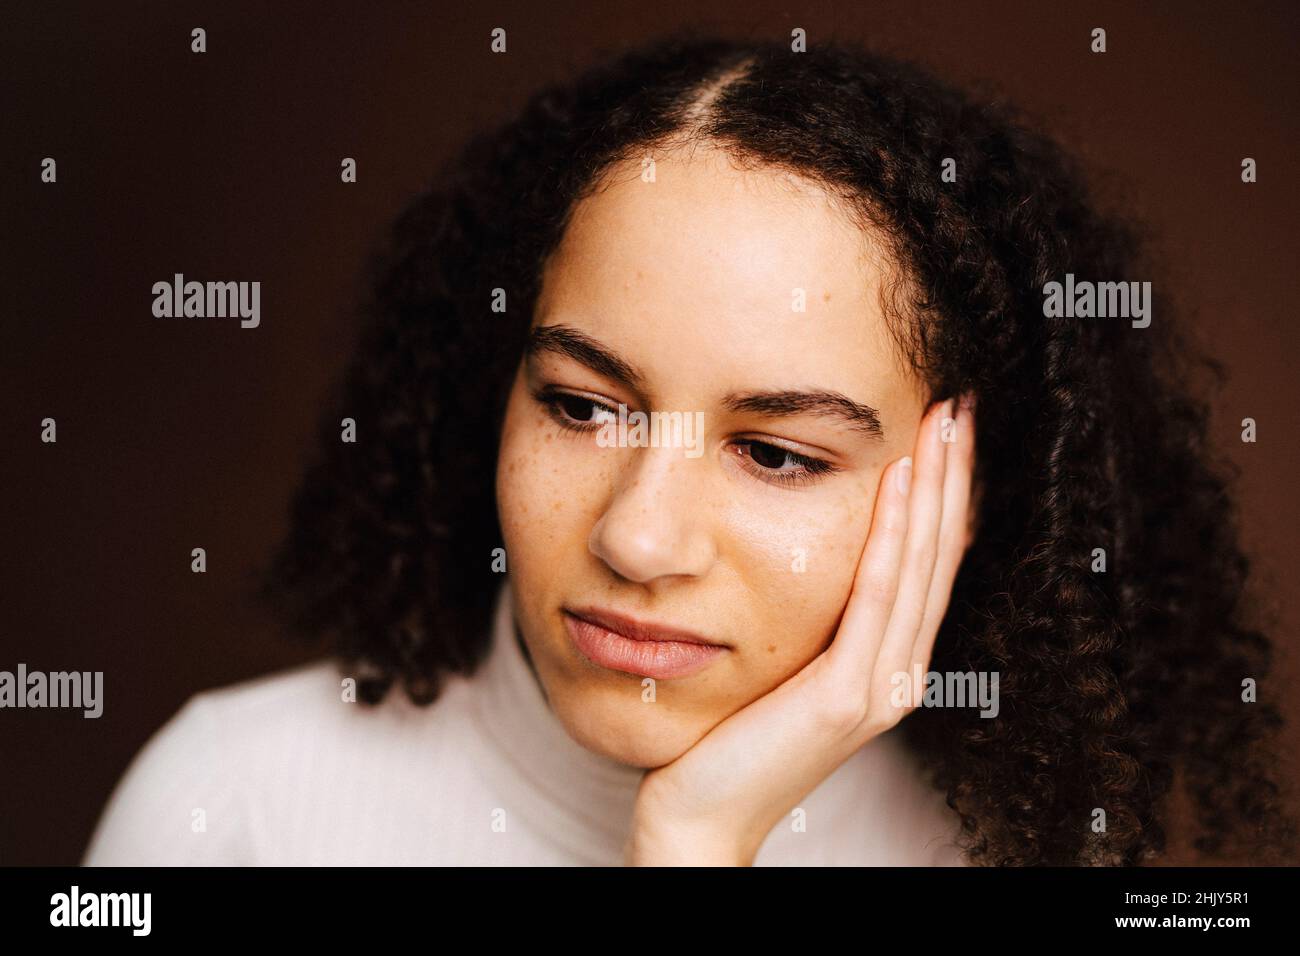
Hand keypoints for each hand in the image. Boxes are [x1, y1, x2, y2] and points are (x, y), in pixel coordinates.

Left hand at [624, 394, 976, 865]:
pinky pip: (877, 599)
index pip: (928, 561)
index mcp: (884, 661)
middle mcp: (895, 671)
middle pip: (939, 555)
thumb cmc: (730, 732)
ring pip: (920, 567)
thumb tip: (813, 545)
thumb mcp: (784, 656)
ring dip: (935, 489)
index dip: (943, 493)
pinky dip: (894, 536)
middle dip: (953, 475)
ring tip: (944, 422)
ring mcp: (877, 686)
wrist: (700, 809)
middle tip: (960, 402)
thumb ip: (812, 612)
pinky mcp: (846, 696)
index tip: (945, 425)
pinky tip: (900, 482)